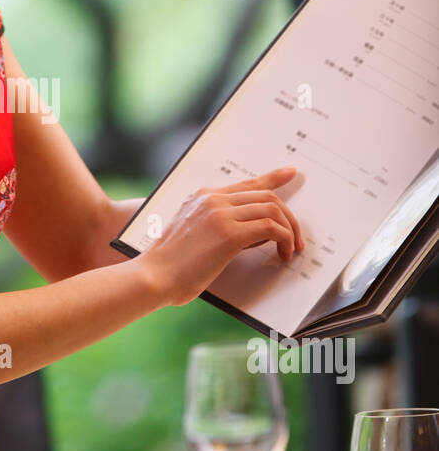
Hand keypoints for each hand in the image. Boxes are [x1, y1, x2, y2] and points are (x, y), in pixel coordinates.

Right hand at [134, 165, 304, 307]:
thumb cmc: (170, 266)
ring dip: (289, 230)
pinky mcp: (229, 234)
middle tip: (296, 237)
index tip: (289, 173)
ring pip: (272, 210)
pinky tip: (282, 254)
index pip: (246, 183)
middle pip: (266, 195)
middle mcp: (212, 199)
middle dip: (288, 216)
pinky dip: (284, 240)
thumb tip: (253, 232)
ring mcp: (220, 214)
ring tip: (291, 249)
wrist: (153, 277)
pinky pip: (271, 229)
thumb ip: (216, 224)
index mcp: (202, 196)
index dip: (273, 178)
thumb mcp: (191, 233)